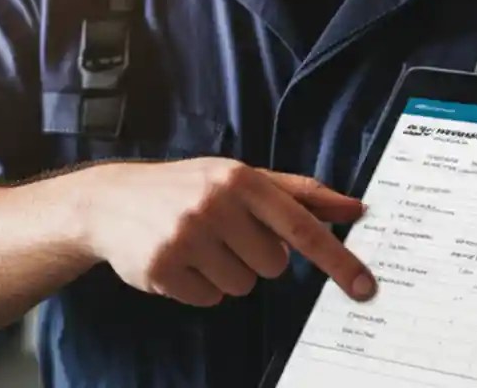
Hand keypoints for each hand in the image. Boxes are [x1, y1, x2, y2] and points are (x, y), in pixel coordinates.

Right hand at [80, 158, 375, 306]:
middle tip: (225, 234)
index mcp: (241, 179)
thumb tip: (355, 207)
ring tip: (199, 245)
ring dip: (227, 273)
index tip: (364, 286)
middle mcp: (215, 204)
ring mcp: (186, 237)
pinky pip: (209, 300)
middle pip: (273, 265)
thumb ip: (300, 193)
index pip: (302, 226)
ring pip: (242, 286)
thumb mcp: (242, 177)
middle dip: (255, 257)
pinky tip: (180, 260)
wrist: (112, 201)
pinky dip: (199, 287)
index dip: (337, 259)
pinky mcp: (163, 269)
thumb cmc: (190, 186)